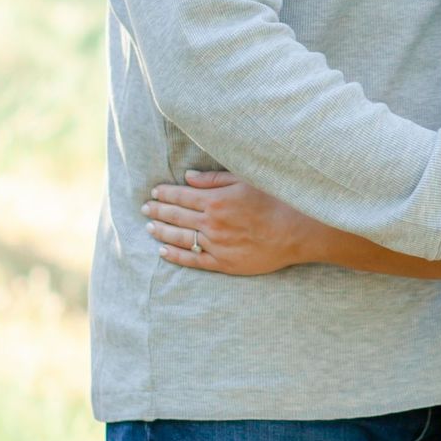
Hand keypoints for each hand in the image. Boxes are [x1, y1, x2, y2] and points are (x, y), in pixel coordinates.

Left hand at [143, 170, 302, 275]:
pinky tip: (163, 251)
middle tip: (145, 209)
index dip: (164, 194)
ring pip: (180, 238)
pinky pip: (193, 260)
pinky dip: (175, 255)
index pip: (181, 196)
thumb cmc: (273, 201)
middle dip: (158, 211)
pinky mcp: (223, 263)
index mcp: (215, 200)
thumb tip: (188, 177)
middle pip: (176, 216)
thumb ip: (214, 179)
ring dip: (162, 231)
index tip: (153, 192)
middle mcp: (212, 223)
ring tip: (149, 227)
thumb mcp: (245, 181)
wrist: (295, 232)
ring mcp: (216, 244)